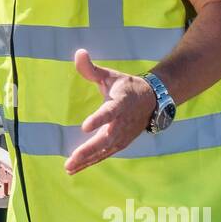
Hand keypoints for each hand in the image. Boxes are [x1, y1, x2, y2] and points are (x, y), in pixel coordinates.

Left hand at [64, 49, 157, 173]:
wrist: (152, 101)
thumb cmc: (125, 87)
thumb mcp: (110, 75)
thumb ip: (91, 68)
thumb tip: (79, 53)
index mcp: (120, 103)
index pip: (109, 112)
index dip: (98, 119)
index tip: (85, 127)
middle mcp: (123, 122)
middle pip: (106, 139)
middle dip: (88, 150)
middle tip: (71, 159)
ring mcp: (123, 135)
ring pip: (104, 150)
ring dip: (87, 160)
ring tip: (69, 167)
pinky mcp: (120, 143)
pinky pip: (104, 155)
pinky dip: (91, 162)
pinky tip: (75, 168)